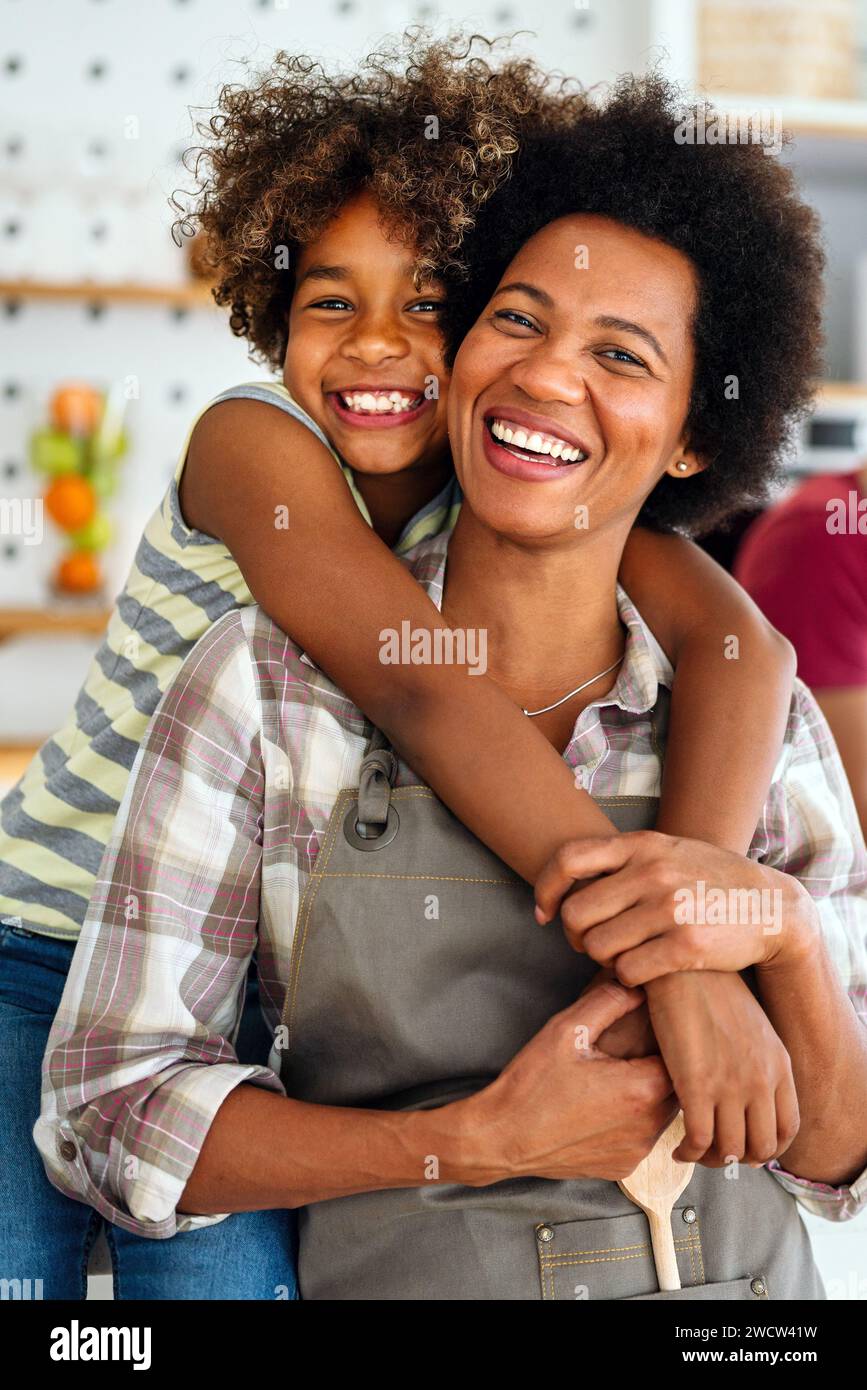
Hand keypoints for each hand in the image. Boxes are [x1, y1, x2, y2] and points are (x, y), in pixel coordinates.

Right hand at [470, 979, 678, 1181]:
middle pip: (678, 1089)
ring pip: (662, 1114)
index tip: (658, 1027)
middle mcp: (648, 1126)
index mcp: (642, 1090)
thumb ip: (608, 1001)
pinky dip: (632, 1120)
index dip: (672, 1040)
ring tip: (621, 1074)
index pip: (683, 1060)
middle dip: (663, 1066)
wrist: (501, 1138)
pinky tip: (605, 1105)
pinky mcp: (622, 1167)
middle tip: (638, 1048)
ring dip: (650, 1094)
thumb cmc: (532, 1085)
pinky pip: (642, 1138)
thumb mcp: (567, 1030)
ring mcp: (636, 1152)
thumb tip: (637, 988)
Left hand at [534, 830, 815, 984]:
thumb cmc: (712, 881)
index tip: (543, 912)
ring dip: (603, 960)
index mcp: (643, 846)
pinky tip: (642, 972)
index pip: (568, 860)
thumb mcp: (671, 851)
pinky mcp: (687, 945)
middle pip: (576, 914)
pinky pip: (627, 971)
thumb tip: (568, 880)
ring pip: (598, 947)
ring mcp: (670, 908)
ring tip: (623, 956)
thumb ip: (626, 859)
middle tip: (591, 945)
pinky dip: (627, 978)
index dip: (545, 889)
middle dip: (576, 937)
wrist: (774, 907)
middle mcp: (653, 872)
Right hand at [645, 970, 799, 1166]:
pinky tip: (678, 1148)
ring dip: (712, 1161)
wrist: (686, 967)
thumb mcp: (753, 1027)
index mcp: (779, 1066)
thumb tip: (749, 1092)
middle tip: (717, 1153)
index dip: (768, 1148)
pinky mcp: (697, 1086)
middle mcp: (761, 1081)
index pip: (789, 1129)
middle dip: (739, 1159)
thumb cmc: (712, 991)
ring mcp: (731, 1086)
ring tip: (694, 1152)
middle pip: (761, 1147)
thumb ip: (759, 1061)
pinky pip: (699, 1141)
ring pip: (730, 1150)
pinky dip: (689, 1153)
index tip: (747, 1147)